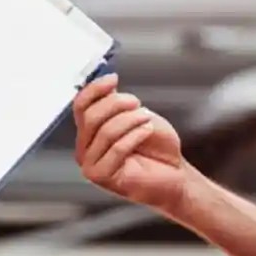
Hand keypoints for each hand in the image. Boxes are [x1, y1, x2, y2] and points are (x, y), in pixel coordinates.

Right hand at [73, 72, 187, 210]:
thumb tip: (106, 83)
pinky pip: (116, 149)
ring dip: (130, 120)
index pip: (81, 105)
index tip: (113, 79)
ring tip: (146, 119)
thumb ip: (118, 102)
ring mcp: (90, 164)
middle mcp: (85, 148)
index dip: (95, 89)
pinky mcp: (101, 177)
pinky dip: (135, 135)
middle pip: (91, 117)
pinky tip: (147, 131)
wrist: (175, 175)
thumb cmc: (157, 149)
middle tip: (135, 103)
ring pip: (105, 131)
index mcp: (89, 132)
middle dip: (116, 104)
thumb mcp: (138, 116)